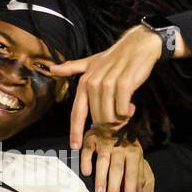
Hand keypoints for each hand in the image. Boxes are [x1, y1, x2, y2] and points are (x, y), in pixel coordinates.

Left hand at [47, 23, 162, 147]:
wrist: (138, 45)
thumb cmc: (115, 56)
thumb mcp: (91, 61)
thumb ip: (73, 68)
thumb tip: (53, 69)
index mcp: (84, 82)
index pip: (77, 113)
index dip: (75, 131)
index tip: (74, 146)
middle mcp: (93, 84)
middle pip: (97, 119)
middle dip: (108, 124)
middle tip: (119, 117)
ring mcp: (108, 84)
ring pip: (110, 117)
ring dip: (120, 118)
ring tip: (126, 109)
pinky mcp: (124, 85)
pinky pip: (123, 110)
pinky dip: (127, 112)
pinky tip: (132, 105)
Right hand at [81, 126, 151, 191]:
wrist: (114, 122)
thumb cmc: (125, 145)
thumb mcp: (136, 158)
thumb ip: (138, 175)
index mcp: (133, 152)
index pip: (132, 173)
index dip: (131, 189)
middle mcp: (119, 147)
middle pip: (117, 169)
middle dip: (115, 186)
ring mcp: (104, 143)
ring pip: (102, 161)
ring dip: (101, 177)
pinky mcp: (91, 139)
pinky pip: (87, 151)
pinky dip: (86, 162)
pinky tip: (86, 173)